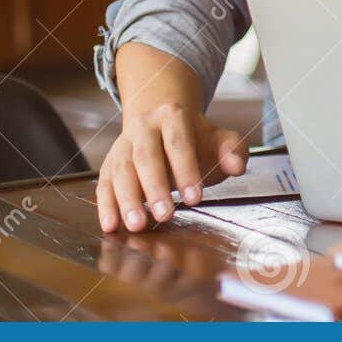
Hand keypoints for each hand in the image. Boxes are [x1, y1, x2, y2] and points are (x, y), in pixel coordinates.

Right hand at [96, 103, 247, 233]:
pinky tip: (110, 226)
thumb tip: (238, 165)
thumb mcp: (219, 138)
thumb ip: (232, 149)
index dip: (186, 169)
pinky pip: (103, 185)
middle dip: (155, 188)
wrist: (162, 120)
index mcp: (172, 115)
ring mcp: (122, 146)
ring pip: (120, 171)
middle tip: (165, 215)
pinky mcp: (109, 165)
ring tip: (136, 225)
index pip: (178, 142)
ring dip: (126, 200)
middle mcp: (143, 128)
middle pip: (145, 157)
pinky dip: (105, 206)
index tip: (196, 198)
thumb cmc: (195, 138)